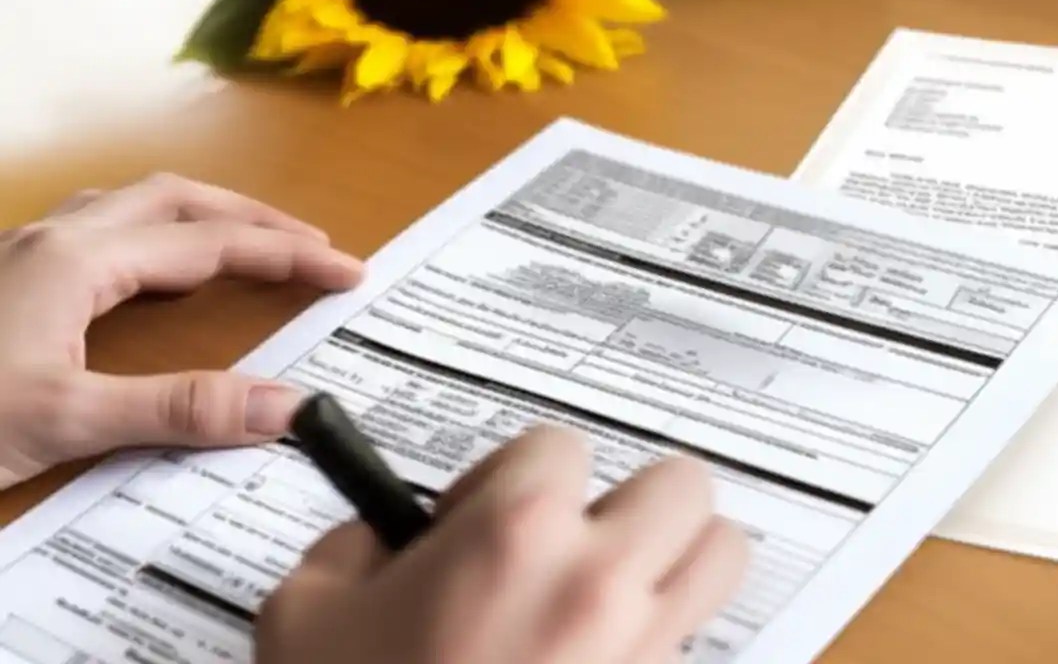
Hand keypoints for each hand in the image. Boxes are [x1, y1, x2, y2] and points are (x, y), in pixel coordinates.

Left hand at [0, 174, 363, 488]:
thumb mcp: (66, 420)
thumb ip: (180, 410)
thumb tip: (287, 406)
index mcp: (77, 259)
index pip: (211, 242)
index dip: (287, 254)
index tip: (347, 271)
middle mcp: (53, 238)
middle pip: (174, 200)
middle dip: (252, 218)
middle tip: (311, 247)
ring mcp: (23, 252)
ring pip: (131, 206)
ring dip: (200, 218)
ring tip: (245, 247)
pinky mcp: (7, 277)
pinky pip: (98, 229)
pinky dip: (153, 237)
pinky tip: (153, 273)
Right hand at [256, 427, 749, 663]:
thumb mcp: (307, 613)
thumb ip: (357, 542)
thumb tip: (391, 535)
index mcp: (516, 533)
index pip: (560, 444)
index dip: (515, 474)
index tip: (482, 517)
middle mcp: (599, 581)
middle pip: (679, 485)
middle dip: (629, 502)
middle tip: (576, 538)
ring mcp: (645, 649)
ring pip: (721, 556)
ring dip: (678, 557)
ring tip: (620, 586)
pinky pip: (698, 646)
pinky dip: (667, 639)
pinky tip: (607, 660)